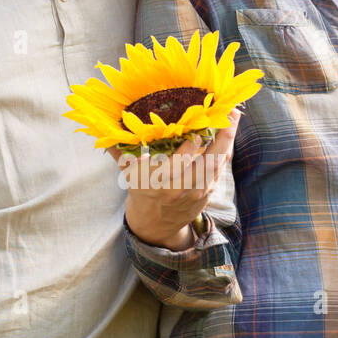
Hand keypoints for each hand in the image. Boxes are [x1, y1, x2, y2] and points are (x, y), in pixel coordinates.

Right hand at [108, 109, 241, 248]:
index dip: (189, 147)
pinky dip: (225, 148)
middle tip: (226, 113)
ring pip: (217, 163)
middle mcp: (181, 188)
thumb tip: (105, 127)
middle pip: (206, 161)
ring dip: (227, 138)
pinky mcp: (208, 192)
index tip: (196, 130)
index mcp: (158, 183)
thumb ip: (120, 150)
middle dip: (219, 137)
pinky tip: (229, 130)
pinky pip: (220, 168)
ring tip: (233, 115)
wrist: (155, 224)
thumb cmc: (141, 191)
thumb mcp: (129, 173)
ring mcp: (197, 191)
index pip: (177, 165)